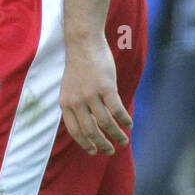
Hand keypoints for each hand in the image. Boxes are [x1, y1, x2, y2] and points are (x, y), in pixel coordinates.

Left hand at [59, 35, 131, 155]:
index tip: (93, 151)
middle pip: (90, 131)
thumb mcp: (70, 88)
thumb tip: (90, 124)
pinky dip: (124, 120)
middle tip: (110, 151)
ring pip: (105, 123)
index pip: (75, 131)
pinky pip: (117, 110)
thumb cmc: (79, 66)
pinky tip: (129, 124)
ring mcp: (91, 95)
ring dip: (116, 135)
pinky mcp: (106, 87)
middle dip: (101, 145)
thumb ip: (76, 105)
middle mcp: (76, 102)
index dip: (85, 144)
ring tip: (124, 140)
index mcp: (66, 103)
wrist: (83, 43)